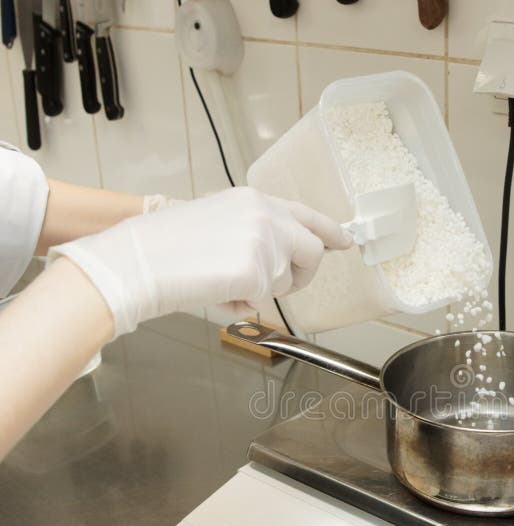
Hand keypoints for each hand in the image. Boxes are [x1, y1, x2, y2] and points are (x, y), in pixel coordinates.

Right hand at [50, 187, 351, 336]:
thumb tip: (281, 260)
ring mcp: (263, 243)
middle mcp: (265, 216)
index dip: (330, 231)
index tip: (346, 241)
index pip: (306, 215)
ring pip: (287, 282)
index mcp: (254, 200)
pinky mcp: (255, 272)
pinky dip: (240, 305)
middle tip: (284, 285)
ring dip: (261, 290)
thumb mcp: (216, 221)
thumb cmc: (165, 246)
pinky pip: (263, 301)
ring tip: (220, 280)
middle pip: (312, 251)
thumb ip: (256, 232)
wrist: (135, 260)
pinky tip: (214, 293)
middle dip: (303, 274)